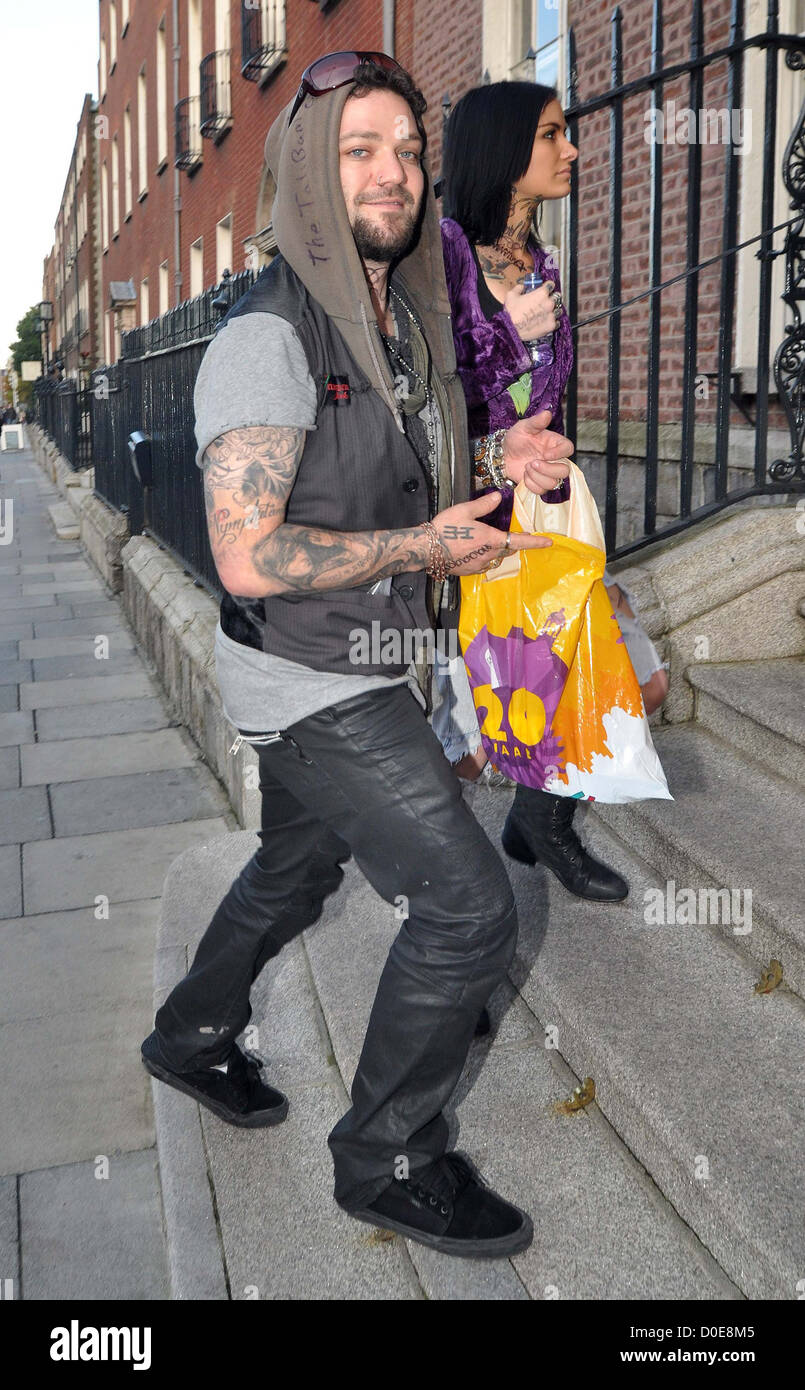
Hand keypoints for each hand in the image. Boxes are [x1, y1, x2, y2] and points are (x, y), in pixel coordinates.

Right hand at [432, 490, 551, 575]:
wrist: (425, 550)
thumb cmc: (444, 528)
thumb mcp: (464, 510)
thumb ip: (484, 505)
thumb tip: (498, 496)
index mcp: (490, 538)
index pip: (519, 541)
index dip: (535, 542)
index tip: (548, 542)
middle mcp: (488, 554)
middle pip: (508, 549)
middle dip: (512, 542)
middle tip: (512, 534)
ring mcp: (479, 565)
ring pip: (496, 557)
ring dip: (497, 549)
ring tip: (486, 540)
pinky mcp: (470, 571)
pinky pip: (484, 564)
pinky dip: (484, 556)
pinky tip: (473, 550)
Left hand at [502, 409, 573, 494]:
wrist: (503, 455)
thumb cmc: (516, 438)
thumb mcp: (524, 427)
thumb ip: (536, 422)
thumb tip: (547, 413)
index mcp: (555, 443)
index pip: (569, 449)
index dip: (560, 453)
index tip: (546, 455)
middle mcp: (555, 459)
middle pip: (565, 471)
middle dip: (548, 469)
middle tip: (532, 463)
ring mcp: (548, 473)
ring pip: (553, 483)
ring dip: (537, 477)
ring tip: (526, 467)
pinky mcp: (540, 484)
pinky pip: (541, 491)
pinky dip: (531, 484)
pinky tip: (524, 476)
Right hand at [503, 281, 560, 340]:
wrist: (511, 330)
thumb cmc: (511, 313)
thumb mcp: (511, 295)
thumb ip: (518, 288)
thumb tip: (521, 287)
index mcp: (542, 293)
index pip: (551, 285)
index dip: (548, 286)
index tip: (546, 288)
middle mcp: (549, 303)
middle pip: (557, 297)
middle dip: (552, 298)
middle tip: (545, 301)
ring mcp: (551, 315)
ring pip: (559, 309)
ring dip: (554, 310)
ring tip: (547, 312)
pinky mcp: (551, 326)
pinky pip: (557, 322)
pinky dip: (553, 321)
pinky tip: (547, 321)